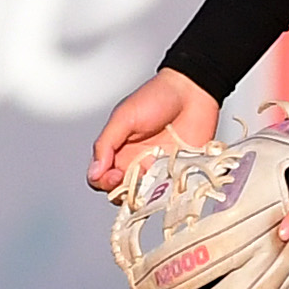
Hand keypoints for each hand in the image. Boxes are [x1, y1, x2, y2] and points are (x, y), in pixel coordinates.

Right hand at [89, 69, 218, 192]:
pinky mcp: (182, 171)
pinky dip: (172, 193)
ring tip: (155, 182)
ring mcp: (161, 169)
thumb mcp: (124, 117)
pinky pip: (175, 191)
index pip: (102, 179)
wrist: (193, 90)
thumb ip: (106, 144)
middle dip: (126, 194)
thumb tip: (95, 171)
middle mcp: (138, 164)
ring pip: (149, 197)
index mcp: (119, 152)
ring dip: (150, 196)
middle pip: (125, 193)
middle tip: (136, 181)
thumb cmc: (157, 97)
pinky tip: (172, 184)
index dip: (105, 183)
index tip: (115, 176)